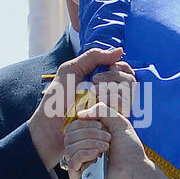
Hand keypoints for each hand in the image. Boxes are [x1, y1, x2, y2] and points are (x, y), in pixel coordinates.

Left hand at [28, 46, 129, 169]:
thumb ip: (93, 57)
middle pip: (130, 81)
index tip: (106, 68)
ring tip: (92, 97)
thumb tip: (120, 50)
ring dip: (109, 91)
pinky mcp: (113, 127)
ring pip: (128, 95)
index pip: (126, 71)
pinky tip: (95, 108)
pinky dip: (109, 103)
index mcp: (104, 83)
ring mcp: (114, 114)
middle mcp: (112, 98)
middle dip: (112, 77)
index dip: (120, 66)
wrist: (49, 128)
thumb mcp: (71, 71)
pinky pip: (124, 110)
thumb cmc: (56, 101)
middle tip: (94, 82)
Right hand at [62, 101, 171, 178]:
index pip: (72, 127)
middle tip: (108, 138)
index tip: (102, 126)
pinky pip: (71, 161)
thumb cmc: (130, 150)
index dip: (84, 123)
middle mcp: (81, 152)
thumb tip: (79, 114)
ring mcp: (79, 166)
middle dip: (89, 132)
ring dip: (89, 143)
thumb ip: (101, 111)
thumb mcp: (118, 122)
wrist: (137, 170)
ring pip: (69, 147)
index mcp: (87, 140)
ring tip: (106, 147)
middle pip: (69, 135)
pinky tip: (97, 155)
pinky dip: (84, 153)